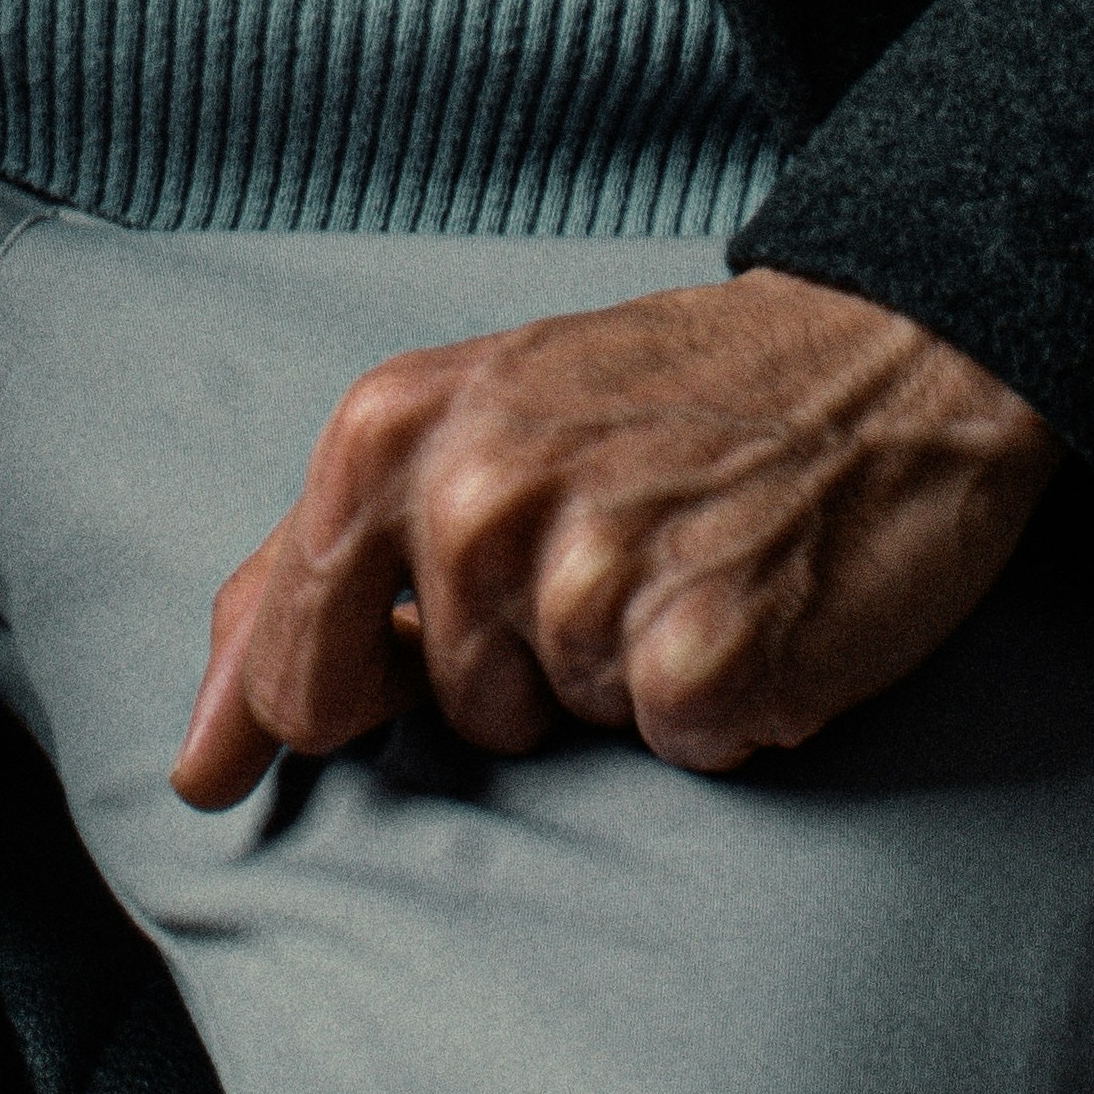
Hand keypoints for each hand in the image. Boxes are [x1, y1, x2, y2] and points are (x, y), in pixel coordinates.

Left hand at [170, 266, 1055, 803]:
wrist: (886, 347)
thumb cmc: (671, 392)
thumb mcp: (476, 418)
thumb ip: (328, 563)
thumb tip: (207, 746)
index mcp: (398, 424)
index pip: (291, 639)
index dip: (300, 706)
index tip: (300, 743)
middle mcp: (479, 491)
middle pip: (438, 701)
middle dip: (518, 664)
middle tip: (604, 552)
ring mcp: (589, 570)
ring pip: (553, 723)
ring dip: (621, 671)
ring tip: (684, 555)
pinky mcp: (700, 650)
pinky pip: (665, 743)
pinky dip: (713, 699)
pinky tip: (748, 600)